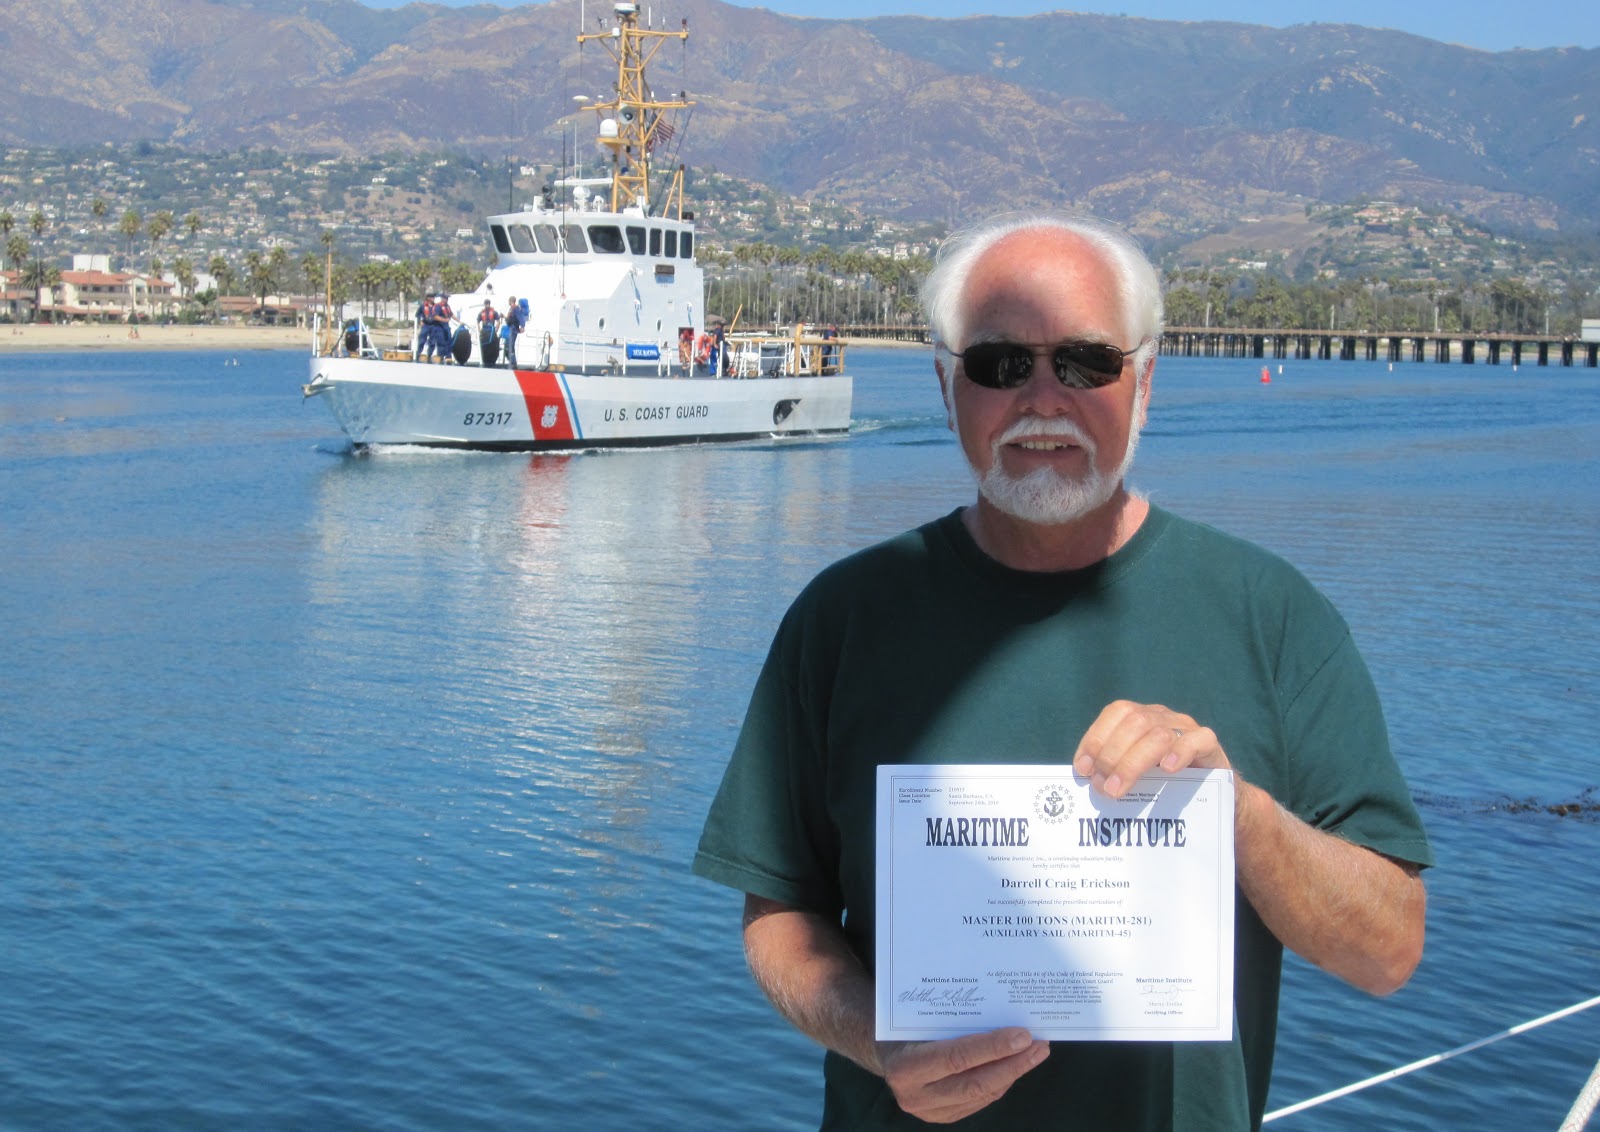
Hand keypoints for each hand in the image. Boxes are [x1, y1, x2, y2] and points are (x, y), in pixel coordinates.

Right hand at [877, 1028, 1048, 1122]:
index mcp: (904, 1067)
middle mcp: (914, 1096)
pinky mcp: (942, 1117)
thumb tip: (1001, 1011)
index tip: (1022, 1035)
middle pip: (975, 1083)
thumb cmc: (903, 1024)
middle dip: (1012, 1064)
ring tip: (1034, 1052)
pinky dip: (1000, 1082)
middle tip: (1038, 1045)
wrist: (884, 1050)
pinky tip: (1015, 1065)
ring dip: (1012, 1073)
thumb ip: (951, 1019)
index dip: (993, 1048)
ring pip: (981, 1094)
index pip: (957, 1058)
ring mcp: (929, 1112)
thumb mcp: (917, 1016)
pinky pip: (979, 1101)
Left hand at [1072, 700, 1231, 798]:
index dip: (1096, 738)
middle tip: (1101, 787)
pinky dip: (1180, 753)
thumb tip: (1086, 778)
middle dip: (1111, 755)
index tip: (1082, 769)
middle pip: (1134, 723)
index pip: (1115, 713)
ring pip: (1159, 734)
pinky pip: (1197, 740)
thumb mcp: (1136, 772)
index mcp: (1141, 717)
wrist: (1211, 793)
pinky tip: (1167, 770)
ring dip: (1133, 762)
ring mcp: (1187, 728)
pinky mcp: (1209, 744)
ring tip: (1118, 789)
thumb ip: (1113, 769)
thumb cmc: (1164, 781)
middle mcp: (1162, 717)